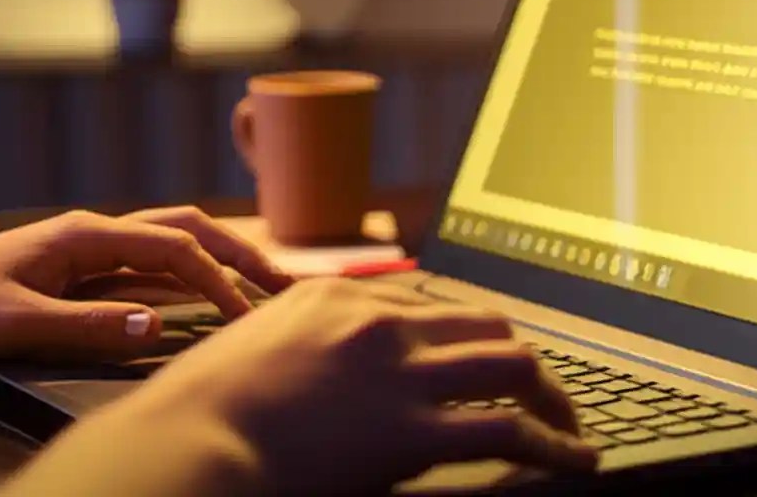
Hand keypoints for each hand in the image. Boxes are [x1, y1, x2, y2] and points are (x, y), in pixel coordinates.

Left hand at [0, 206, 292, 360]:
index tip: (245, 318)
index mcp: (87, 235)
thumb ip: (90, 325)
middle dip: (240, 253)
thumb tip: (160, 327)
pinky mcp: (83, 268)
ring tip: (260, 285)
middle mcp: (97, 232)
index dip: (219, 282)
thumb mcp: (17, 322)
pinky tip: (204, 297)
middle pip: (188, 228)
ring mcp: (91, 248)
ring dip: (220, 258)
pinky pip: (149, 265)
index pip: (176, 249)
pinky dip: (188, 275)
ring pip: (173, 240)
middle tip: (285, 284)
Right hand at [4, 279, 597, 495]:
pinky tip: (575, 461)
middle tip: (542, 389)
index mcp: (340, 294)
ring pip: (512, 365)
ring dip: (553, 396)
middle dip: (523, 357)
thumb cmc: (197, 410)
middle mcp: (381, 321)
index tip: (488, 359)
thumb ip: (302, 340)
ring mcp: (400, 372)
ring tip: (570, 427)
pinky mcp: (412, 431)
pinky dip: (555, 447)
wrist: (181, 446)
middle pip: (487, 323)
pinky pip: (508, 431)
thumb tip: (330, 365)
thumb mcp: (252, 346)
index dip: (471, 337)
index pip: (433, 305)